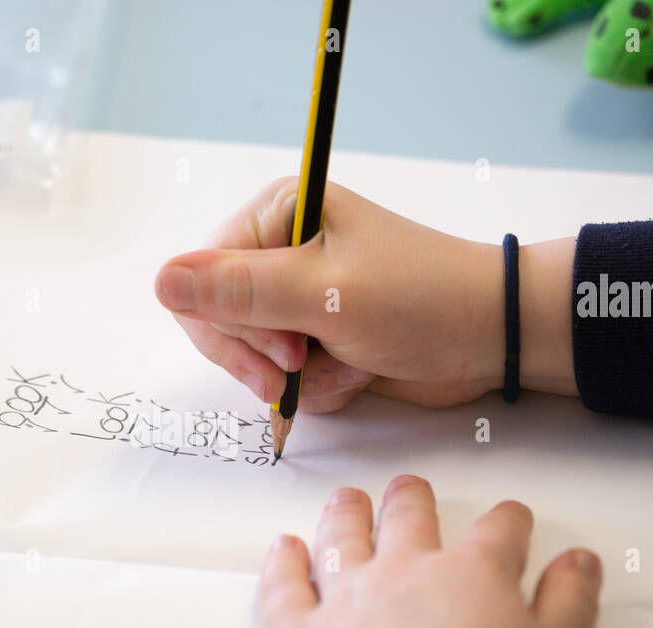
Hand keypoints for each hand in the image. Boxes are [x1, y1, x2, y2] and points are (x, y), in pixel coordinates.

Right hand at [154, 178, 577, 411]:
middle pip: (219, 320)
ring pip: (252, 357)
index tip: (282, 348)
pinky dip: (319, 386)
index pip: (203, 277)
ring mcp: (300, 300)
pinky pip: (287, 377)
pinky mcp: (319, 339)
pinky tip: (357, 372)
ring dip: (296, 375)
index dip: (229, 323)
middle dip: (261, 353)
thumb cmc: (419, 300)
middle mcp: (281, 253)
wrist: (493, 339)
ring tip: (342, 365)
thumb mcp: (324, 294)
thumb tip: (159, 279)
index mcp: (278, 216)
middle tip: (302, 362)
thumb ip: (240, 290)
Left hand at [260, 476, 601, 627]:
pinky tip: (284, 548)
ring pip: (342, 540)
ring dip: (345, 516)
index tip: (511, 519)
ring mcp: (344, 601)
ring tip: (346, 501)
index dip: (509, 522)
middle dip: (411, 500)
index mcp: (473, 575)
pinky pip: (283, 589)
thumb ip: (570, 604)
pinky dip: (282, 565)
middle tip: (408, 488)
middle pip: (408, 519)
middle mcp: (404, 573)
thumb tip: (580, 562)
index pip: (499, 532)